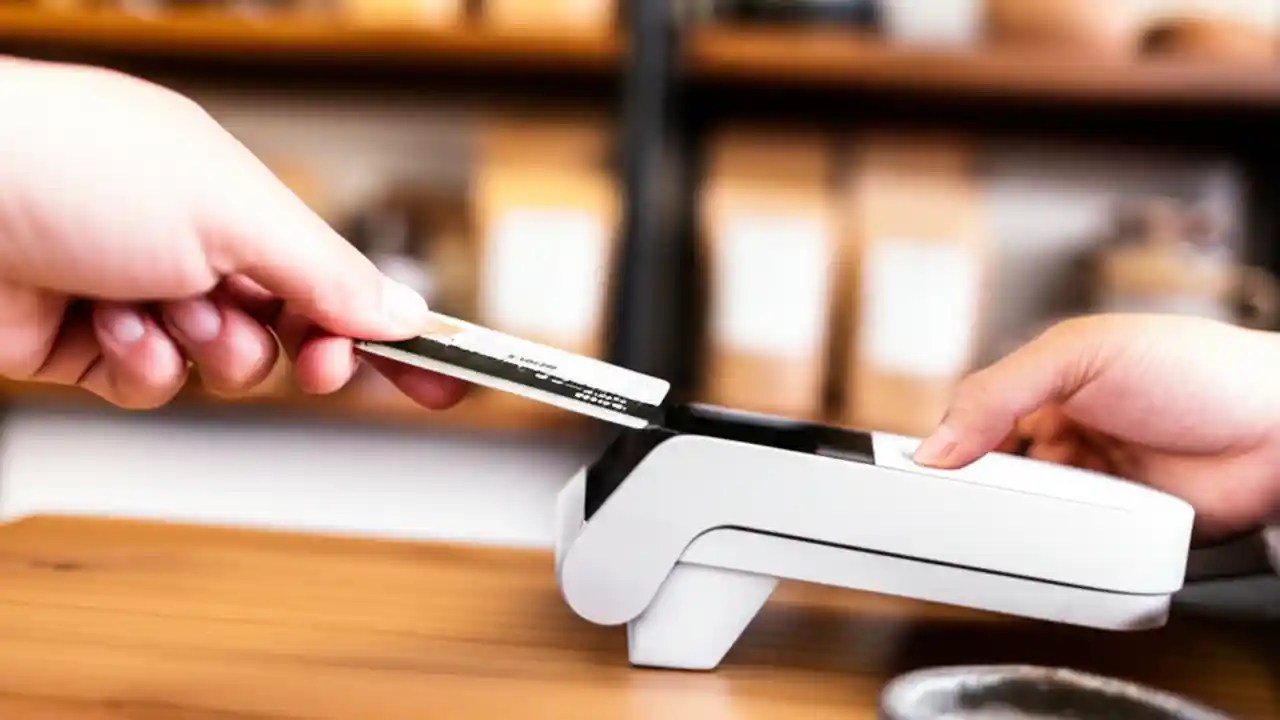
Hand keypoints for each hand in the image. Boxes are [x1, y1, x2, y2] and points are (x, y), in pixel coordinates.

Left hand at [0, 56, 465, 408]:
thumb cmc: (74, 161)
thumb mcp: (234, 210)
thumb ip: (327, 272)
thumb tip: (397, 311)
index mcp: (241, 201)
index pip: (341, 274)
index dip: (394, 329)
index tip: (443, 373)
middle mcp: (196, 248)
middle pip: (295, 332)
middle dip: (305, 351)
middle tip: (317, 361)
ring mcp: (144, 297)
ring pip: (226, 368)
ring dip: (210, 350)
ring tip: (170, 309)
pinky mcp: (90, 347)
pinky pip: (153, 386)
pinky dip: (142, 364)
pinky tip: (112, 323)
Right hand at [913, 313, 1279, 543]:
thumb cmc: (1200, 368)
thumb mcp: (1080, 355)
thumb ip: (997, 390)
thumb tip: (935, 444)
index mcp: (1051, 389)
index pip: (977, 422)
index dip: (950, 447)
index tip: (925, 472)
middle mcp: (1071, 439)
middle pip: (998, 476)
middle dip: (985, 489)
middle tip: (971, 498)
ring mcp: (1098, 487)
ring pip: (1032, 518)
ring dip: (1025, 520)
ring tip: (1027, 511)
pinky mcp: (1125, 533)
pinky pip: (1076, 550)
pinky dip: (1063, 550)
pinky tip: (1059, 539)